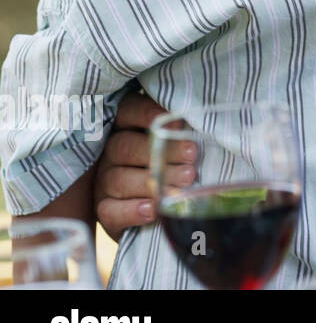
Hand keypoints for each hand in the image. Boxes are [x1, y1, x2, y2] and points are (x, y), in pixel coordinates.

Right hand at [93, 92, 192, 240]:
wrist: (157, 210)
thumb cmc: (176, 165)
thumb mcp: (180, 145)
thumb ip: (183, 133)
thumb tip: (206, 125)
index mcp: (126, 129)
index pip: (127, 111)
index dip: (146, 113)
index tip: (176, 121)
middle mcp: (109, 154)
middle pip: (125, 146)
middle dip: (161, 151)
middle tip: (191, 155)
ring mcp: (103, 182)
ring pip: (118, 179)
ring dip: (152, 181)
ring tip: (186, 180)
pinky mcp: (105, 210)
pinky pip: (109, 211)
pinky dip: (131, 210)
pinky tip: (152, 209)